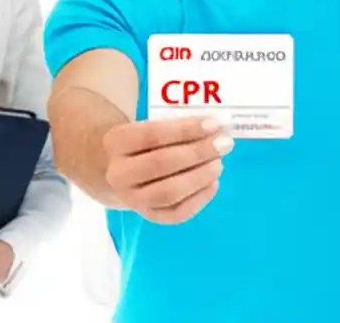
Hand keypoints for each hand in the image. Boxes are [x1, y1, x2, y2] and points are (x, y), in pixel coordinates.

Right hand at [103, 116, 231, 223]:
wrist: (116, 170)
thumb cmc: (141, 143)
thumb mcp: (146, 126)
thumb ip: (176, 127)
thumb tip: (215, 128)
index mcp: (115, 142)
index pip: (151, 135)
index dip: (185, 130)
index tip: (213, 124)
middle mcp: (119, 173)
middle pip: (161, 163)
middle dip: (197, 153)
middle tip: (224, 144)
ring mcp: (132, 198)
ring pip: (168, 192)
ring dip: (199, 177)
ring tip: (219, 163)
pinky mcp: (147, 216)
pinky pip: (176, 213)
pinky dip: (198, 199)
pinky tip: (213, 183)